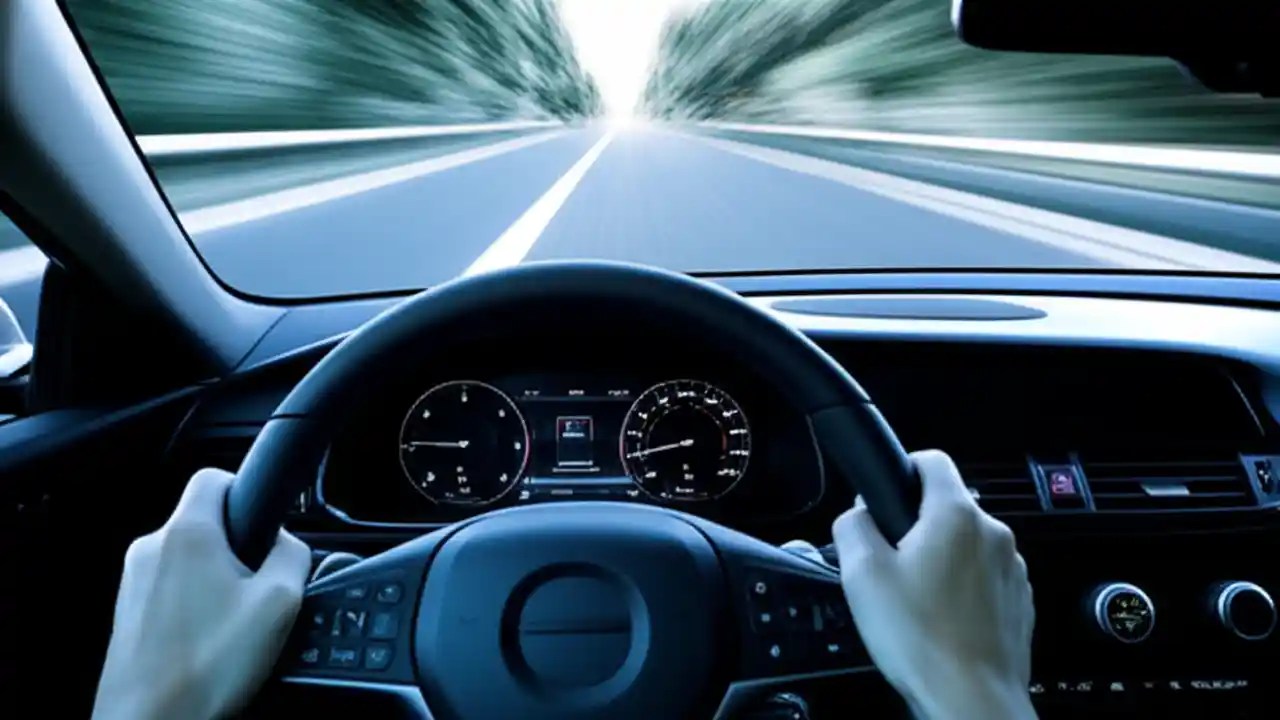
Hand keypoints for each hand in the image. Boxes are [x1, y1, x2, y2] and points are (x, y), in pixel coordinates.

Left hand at [92, 469, 310, 719]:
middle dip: (238, 547)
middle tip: (259, 587)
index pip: (214, 476)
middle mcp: (151, 549)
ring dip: (216, 579)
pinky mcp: (128, 613)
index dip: (246, 488)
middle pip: (204, 521)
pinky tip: (211, 641)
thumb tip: (288, 545)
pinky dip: (195, 604)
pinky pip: (171, 589)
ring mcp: (133, 582)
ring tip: (235, 623)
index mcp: (187, 534)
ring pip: (188, 558)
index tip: (264, 519)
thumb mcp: (279, 603)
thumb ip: (293, 556)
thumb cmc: (206, 668)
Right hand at [832, 450, 1034, 719]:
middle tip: (890, 566)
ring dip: (942, 560)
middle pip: (948, 507)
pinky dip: (963, 589)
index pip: (932, 460)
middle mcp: (993, 533)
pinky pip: (985, 577)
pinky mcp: (1020, 600)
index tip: (887, 496)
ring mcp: (1014, 568)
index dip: (904, 469)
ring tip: (917, 601)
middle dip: (917, 527)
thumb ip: (853, 527)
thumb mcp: (862, 575)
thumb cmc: (919, 638)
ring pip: (967, 545)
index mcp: (955, 515)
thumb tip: (857, 514)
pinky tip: (943, 620)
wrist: (971, 699)